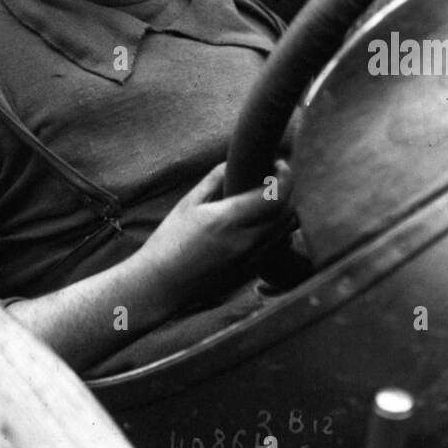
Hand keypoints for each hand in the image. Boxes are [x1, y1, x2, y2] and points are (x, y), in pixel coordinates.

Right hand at [137, 161, 294, 305]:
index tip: (278, 164)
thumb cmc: (169, 241)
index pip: (276, 195)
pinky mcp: (251, 274)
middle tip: (274, 180)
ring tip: (269, 201)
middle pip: (288, 212)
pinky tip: (262, 224)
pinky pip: (278, 248)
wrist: (159, 286)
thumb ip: (215, 179)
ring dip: (284, 211)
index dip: (285, 176)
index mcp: (227, 220)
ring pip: (287, 231)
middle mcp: (245, 242)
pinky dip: (278, 231)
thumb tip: (235, 161)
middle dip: (287, 191)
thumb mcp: (189, 204)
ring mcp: (251, 261)